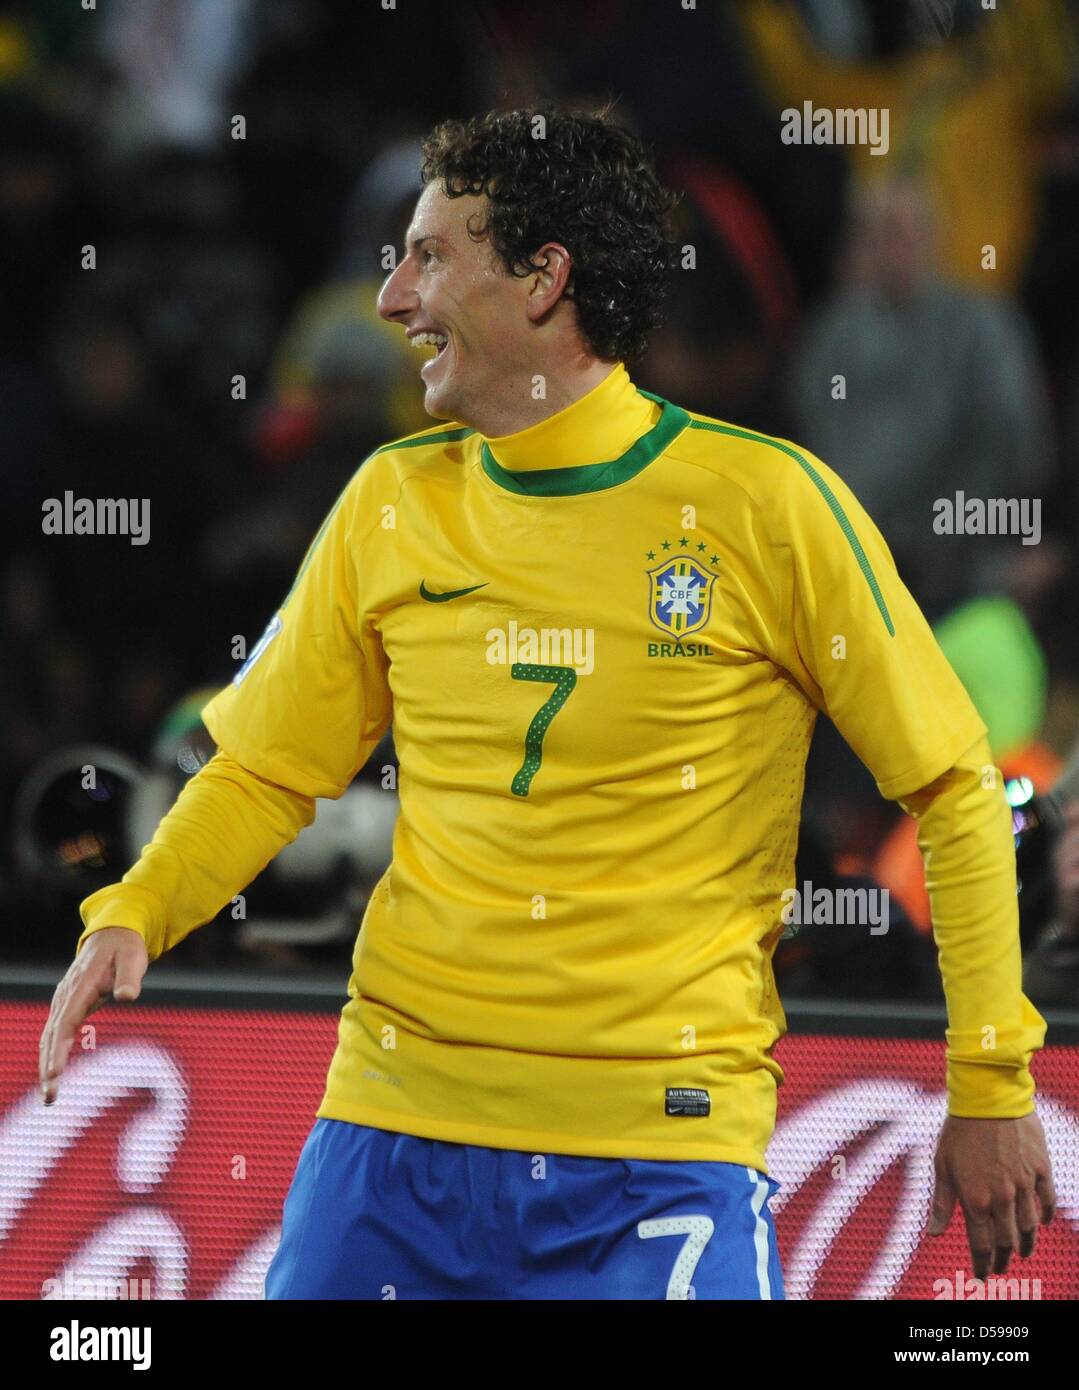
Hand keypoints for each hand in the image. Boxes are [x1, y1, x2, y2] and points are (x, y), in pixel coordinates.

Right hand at [39, 927, 148, 1104]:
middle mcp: (66, 995)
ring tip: (49, 1096)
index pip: (65, 1023)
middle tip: (50, 1098)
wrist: (113, 935)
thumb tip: (128, 997)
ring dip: (46, 1065)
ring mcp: (63, 1000)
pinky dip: (50, 1054)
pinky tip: (51, 1074)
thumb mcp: (133, 959)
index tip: (54, 1074)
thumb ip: (130, 978)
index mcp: (80, 986)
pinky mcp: (67, 1005)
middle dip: (48, 1068)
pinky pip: (54, 1033)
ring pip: (49, 1037)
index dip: (58, 1050)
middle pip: (52, 1036)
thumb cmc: (126, 949)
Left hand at [927, 1112, 1055, 1278]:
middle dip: (1002, 1259)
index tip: (981, 1277)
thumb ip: (942, 1204)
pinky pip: (1046, 1200)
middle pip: (1006, 1240)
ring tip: (1022, 1253)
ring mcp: (1024, 1184)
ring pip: (1029, 1226)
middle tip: (1000, 1269)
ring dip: (1025, 1243)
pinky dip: (1044, 1215)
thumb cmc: (958, 1131)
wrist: (987, 1099)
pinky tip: (1041, 1223)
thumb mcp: (942, 1166)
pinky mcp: (1040, 1169)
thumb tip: (934, 1235)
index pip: (981, 1245)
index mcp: (976, 1199)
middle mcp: (1003, 1198)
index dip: (982, 1264)